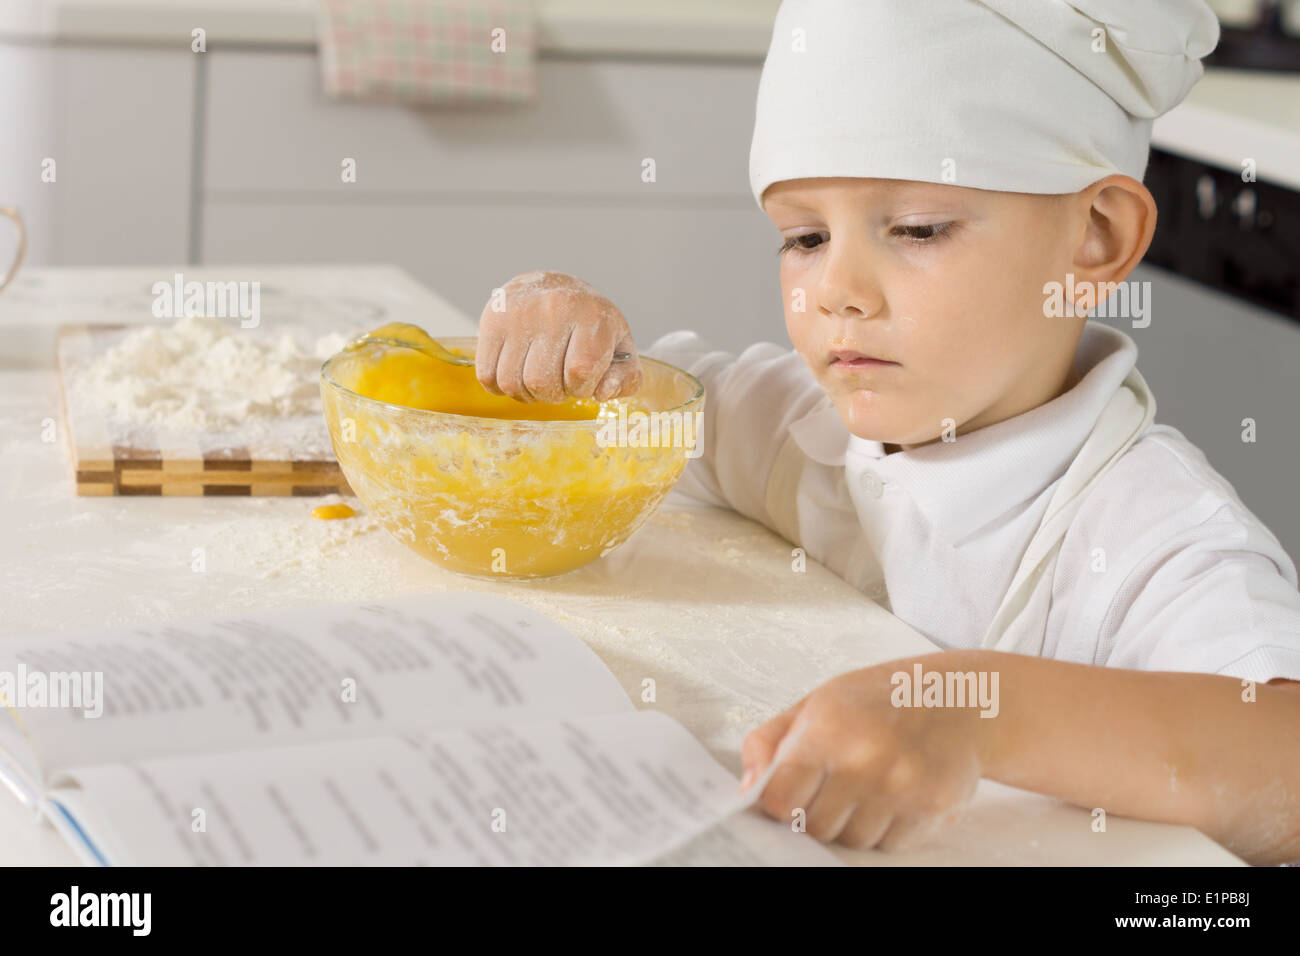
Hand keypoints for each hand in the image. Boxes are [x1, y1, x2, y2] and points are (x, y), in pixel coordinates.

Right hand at [475, 270, 641, 402]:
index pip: (580, 371)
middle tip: (559, 382)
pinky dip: (500, 386)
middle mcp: (552, 309)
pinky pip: (487, 375)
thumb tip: (603, 394)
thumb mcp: (620, 347)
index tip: (582, 380)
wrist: (552, 286)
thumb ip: (626, 378)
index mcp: (591, 315)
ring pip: (511, 382)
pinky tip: (517, 372)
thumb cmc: (589, 325)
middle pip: (541, 382)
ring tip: (539, 378)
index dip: (581, 389)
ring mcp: (518, 314)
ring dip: (526, 393)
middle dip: (553, 394)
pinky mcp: (492, 320)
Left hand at [740, 660, 984, 850]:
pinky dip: (886, 829)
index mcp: (827, 728)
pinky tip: (895, 795)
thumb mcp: (815, 703)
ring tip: (866, 787)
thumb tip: (747, 791)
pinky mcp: (934, 808)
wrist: (957, 698)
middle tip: (831, 787)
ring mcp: (903, 787)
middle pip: (815, 828)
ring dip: (852, 824)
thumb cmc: (876, 700)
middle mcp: (865, 759)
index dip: (779, 804)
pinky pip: (890, 846)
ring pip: (852, 842)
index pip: (780, 799)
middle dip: (815, 815)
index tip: (786, 796)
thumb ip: (769, 743)